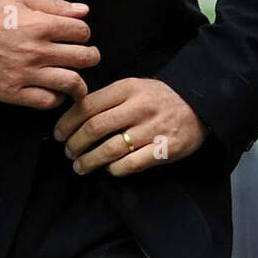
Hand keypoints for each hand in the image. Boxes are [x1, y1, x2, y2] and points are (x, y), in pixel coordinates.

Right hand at [0, 0, 99, 108]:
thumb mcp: (21, 0)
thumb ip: (55, 6)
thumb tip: (84, 11)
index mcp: (42, 25)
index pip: (82, 32)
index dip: (84, 34)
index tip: (78, 37)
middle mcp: (38, 51)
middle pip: (83, 58)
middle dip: (91, 57)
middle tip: (88, 58)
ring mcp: (26, 73)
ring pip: (71, 82)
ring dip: (80, 84)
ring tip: (79, 83)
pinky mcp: (13, 92)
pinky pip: (46, 101)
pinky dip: (56, 99)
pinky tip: (55, 93)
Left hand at [54, 77, 206, 176]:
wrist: (199, 105)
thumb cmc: (159, 99)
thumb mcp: (135, 87)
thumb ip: (108, 98)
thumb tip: (74, 116)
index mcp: (128, 88)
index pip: (88, 106)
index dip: (67, 122)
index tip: (58, 134)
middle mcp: (139, 107)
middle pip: (95, 128)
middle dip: (74, 144)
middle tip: (68, 152)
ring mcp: (153, 128)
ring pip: (110, 149)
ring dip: (89, 161)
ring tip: (80, 166)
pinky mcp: (164, 148)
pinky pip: (131, 164)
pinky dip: (114, 169)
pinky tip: (108, 170)